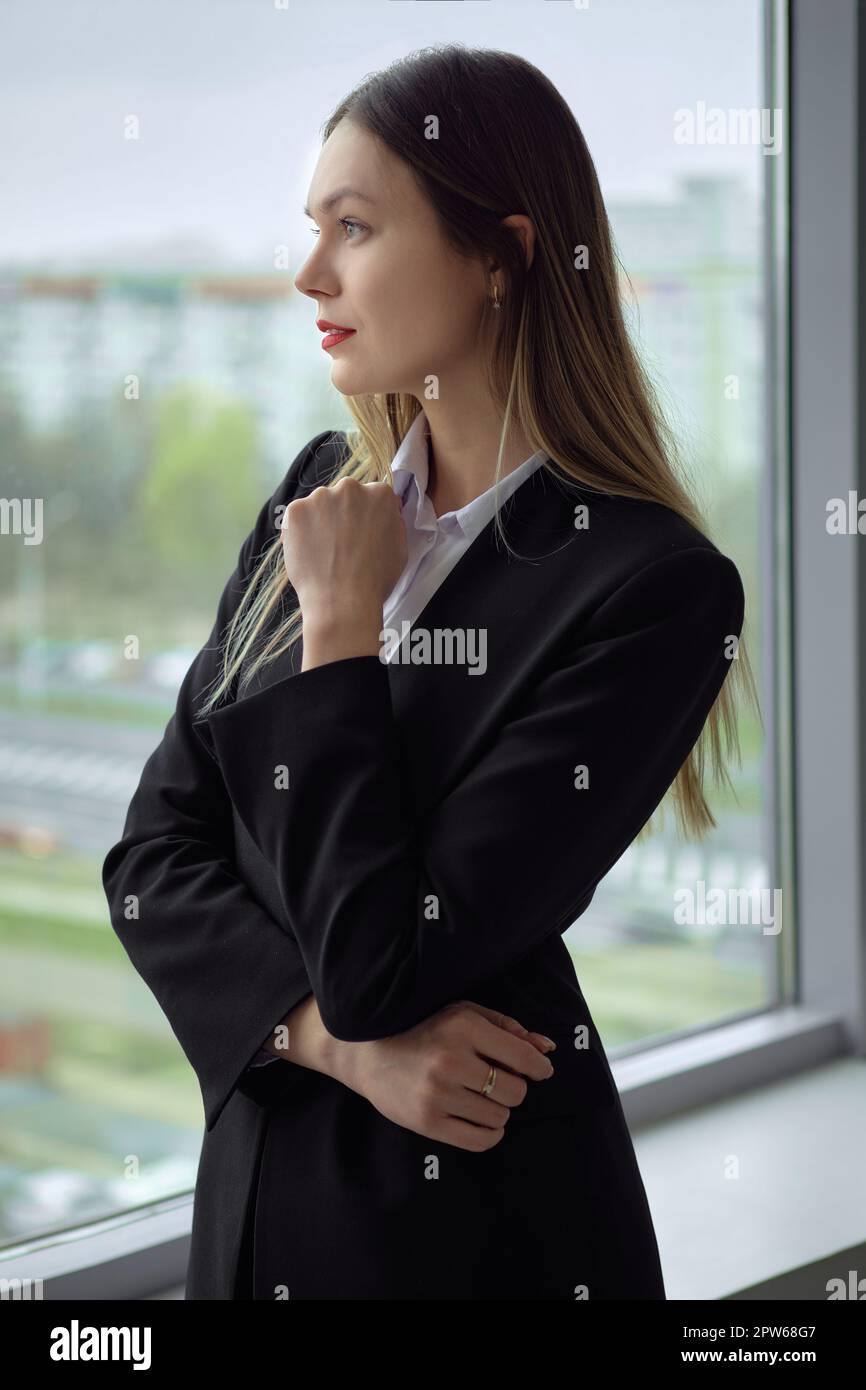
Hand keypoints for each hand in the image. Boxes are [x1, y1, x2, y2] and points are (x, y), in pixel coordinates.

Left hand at [280, 476, 407, 622]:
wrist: (342, 601)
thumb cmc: (376, 580)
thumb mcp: (401, 547)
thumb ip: (392, 522)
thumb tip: (386, 512)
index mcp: (380, 494)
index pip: (372, 496)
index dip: (366, 517)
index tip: (362, 534)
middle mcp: (350, 488)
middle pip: (345, 496)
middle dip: (343, 515)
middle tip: (342, 545)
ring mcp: (320, 497)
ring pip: (319, 506)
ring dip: (321, 522)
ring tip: (325, 553)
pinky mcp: (296, 510)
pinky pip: (298, 517)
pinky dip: (300, 532)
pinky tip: (310, 553)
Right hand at [338, 1000, 556, 1151]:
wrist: (367, 1053)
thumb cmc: (424, 1028)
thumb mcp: (464, 1013)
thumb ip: (508, 1028)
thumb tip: (548, 1048)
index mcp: (463, 1026)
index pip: (523, 1057)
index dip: (539, 1067)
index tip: (540, 1070)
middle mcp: (451, 1059)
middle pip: (516, 1091)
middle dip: (514, 1087)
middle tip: (497, 1080)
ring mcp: (437, 1093)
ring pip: (500, 1117)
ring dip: (498, 1109)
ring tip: (479, 1095)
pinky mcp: (427, 1122)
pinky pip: (481, 1140)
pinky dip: (489, 1132)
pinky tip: (478, 1117)